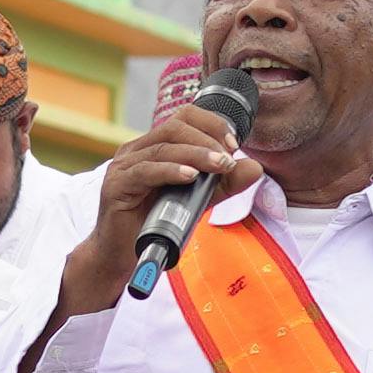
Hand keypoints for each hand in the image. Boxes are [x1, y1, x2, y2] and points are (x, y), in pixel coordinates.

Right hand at [54, 99, 256, 318]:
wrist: (122, 255)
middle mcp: (136, 150)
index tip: (233, 144)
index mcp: (153, 146)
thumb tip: (255, 168)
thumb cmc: (155, 224)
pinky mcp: (117, 186)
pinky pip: (146, 171)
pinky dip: (171, 171)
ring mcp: (123, 166)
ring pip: (163, 147)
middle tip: (228, 159)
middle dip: (207, 140)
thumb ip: (224, 183)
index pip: (183, 117)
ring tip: (220, 167)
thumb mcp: (197, 199)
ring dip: (196, 155)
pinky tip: (191, 177)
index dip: (211, 124)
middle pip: (174, 127)